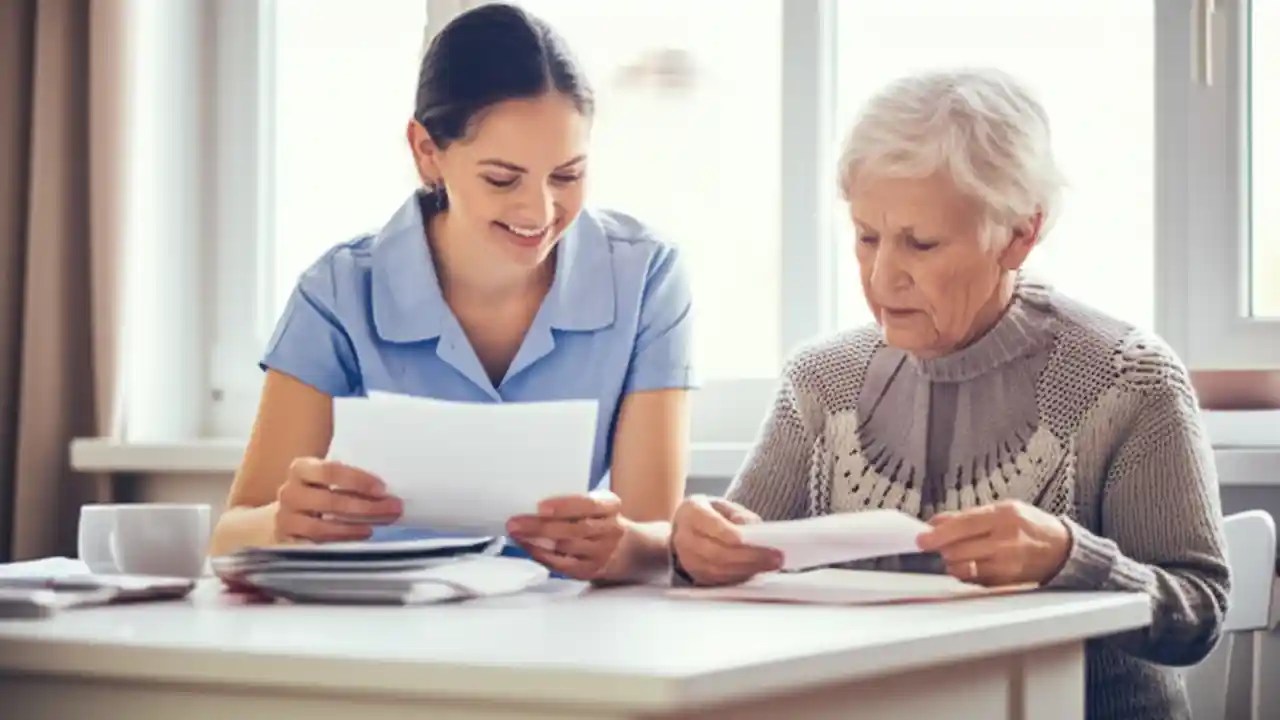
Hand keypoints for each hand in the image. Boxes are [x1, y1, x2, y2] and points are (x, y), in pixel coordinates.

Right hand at [273, 458, 402, 542]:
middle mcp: (290, 493)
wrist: (289, 513)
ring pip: (320, 527)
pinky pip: (314, 546)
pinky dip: (338, 543)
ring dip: (352, 529)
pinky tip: (356, 539)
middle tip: (392, 509)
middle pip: (328, 501)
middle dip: (365, 507)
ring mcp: (286, 519)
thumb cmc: (318, 490)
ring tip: (374, 528)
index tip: (382, 489)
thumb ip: (350, 479)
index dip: (358, 480)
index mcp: (301, 469)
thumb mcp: (328, 478)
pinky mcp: (288, 542)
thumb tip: (387, 490)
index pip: (330, 471)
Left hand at [506, 491, 627, 580]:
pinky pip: (563, 565)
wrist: (632, 550)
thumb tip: (533, 500)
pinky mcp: (591, 571)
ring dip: (537, 541)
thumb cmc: (604, 520)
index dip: (564, 506)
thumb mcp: (600, 504)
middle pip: (574, 529)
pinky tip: (528, 547)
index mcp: (611, 506)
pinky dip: (542, 556)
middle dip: (540, 526)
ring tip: (516, 534)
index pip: (589, 505)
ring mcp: (601, 553)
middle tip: (515, 522)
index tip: (540, 506)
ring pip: (567, 548)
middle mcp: (610, 530)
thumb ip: (576, 502)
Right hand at [670, 495, 781, 585]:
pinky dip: (742, 576)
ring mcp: (688, 561)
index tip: (752, 539)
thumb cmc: (708, 515)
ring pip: (720, 570)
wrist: (683, 530)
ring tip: (771, 564)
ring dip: (748, 569)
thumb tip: (756, 531)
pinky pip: (721, 580)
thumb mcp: (722, 506)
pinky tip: (757, 571)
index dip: (730, 534)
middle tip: (775, 557)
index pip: (711, 525)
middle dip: (749, 556)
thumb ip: (739, 515)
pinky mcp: (697, 576)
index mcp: (690, 513)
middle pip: (717, 553)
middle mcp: (684, 538)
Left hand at [916, 500, 1071, 585]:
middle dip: (942, 548)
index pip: (964, 526)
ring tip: (957, 553)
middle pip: (959, 550)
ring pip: (963, 568)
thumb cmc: (1031, 526)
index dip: (939, 534)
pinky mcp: (1006, 583)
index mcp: (1004, 517)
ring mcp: (1007, 565)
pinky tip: (972, 564)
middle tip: (937, 544)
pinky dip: (966, 573)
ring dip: (952, 562)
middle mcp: (1006, 542)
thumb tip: (935, 522)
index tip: (921, 539)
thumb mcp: (1003, 509)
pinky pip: (974, 580)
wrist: (1062, 550)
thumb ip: (968, 515)